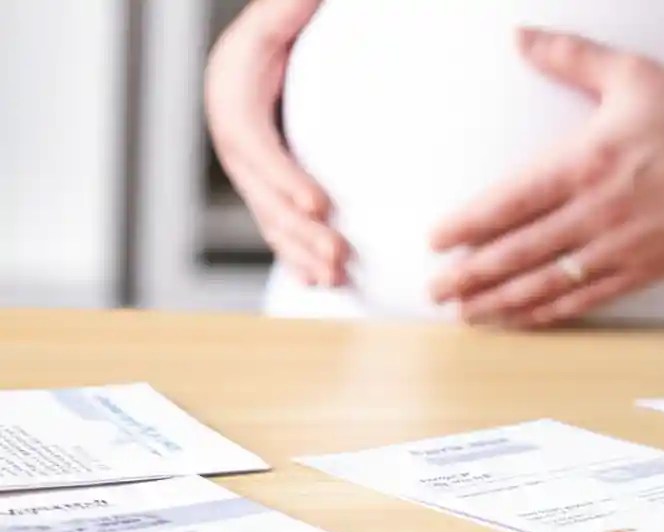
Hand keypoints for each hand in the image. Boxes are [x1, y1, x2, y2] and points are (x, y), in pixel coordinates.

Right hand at [205, 0, 348, 285]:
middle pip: (260, 192)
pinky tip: (320, 281)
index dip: (282, 178)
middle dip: (297, 230)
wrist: (264, 45)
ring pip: (267, 216)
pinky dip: (296, 253)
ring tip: (337, 278)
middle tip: (339, 257)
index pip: (253, 144)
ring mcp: (246, 164)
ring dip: (300, 251)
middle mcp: (234, 135)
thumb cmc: (283, 25)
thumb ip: (287, 8)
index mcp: (233, 94)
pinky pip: (274, 223)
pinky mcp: (263, 180)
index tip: (319, 206)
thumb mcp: (281, 13)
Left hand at [429, 28, 663, 326]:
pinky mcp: (644, 269)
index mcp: (583, 163)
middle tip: (434, 291)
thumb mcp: (628, 74)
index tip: (435, 241)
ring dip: (501, 301)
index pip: (509, 202)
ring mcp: (619, 247)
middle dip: (470, 275)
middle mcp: (595, 212)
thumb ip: (568, 56)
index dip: (466, 225)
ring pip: (547, 283)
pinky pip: (587, 299)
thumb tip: (520, 36)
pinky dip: (550, 313)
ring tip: (466, 315)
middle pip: (517, 252)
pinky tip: (524, 320)